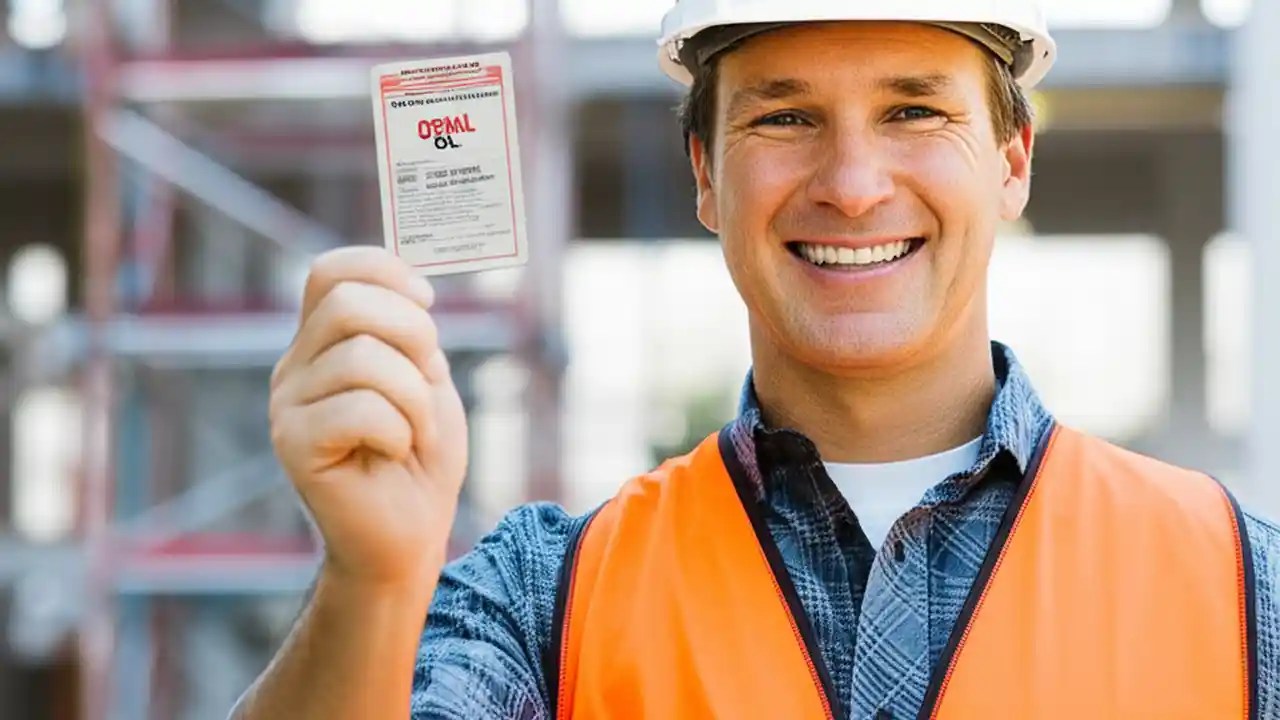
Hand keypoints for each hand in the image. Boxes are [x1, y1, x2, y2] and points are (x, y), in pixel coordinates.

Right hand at [269, 247, 467, 591]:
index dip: (384, 270)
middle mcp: (295, 367)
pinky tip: (394, 454)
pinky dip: (400, 431)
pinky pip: (362, 409)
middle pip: (349, 303)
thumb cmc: (420, 457)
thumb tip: (409, 288)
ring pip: (363, 358)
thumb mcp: (425, 379)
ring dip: (414, 397)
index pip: (331, 271)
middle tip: (428, 379)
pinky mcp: (293, 445)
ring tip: (414, 431)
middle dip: (414, 334)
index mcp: (323, 343)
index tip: (428, 303)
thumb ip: (410, 332)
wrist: (410, 535)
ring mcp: (287, 405)